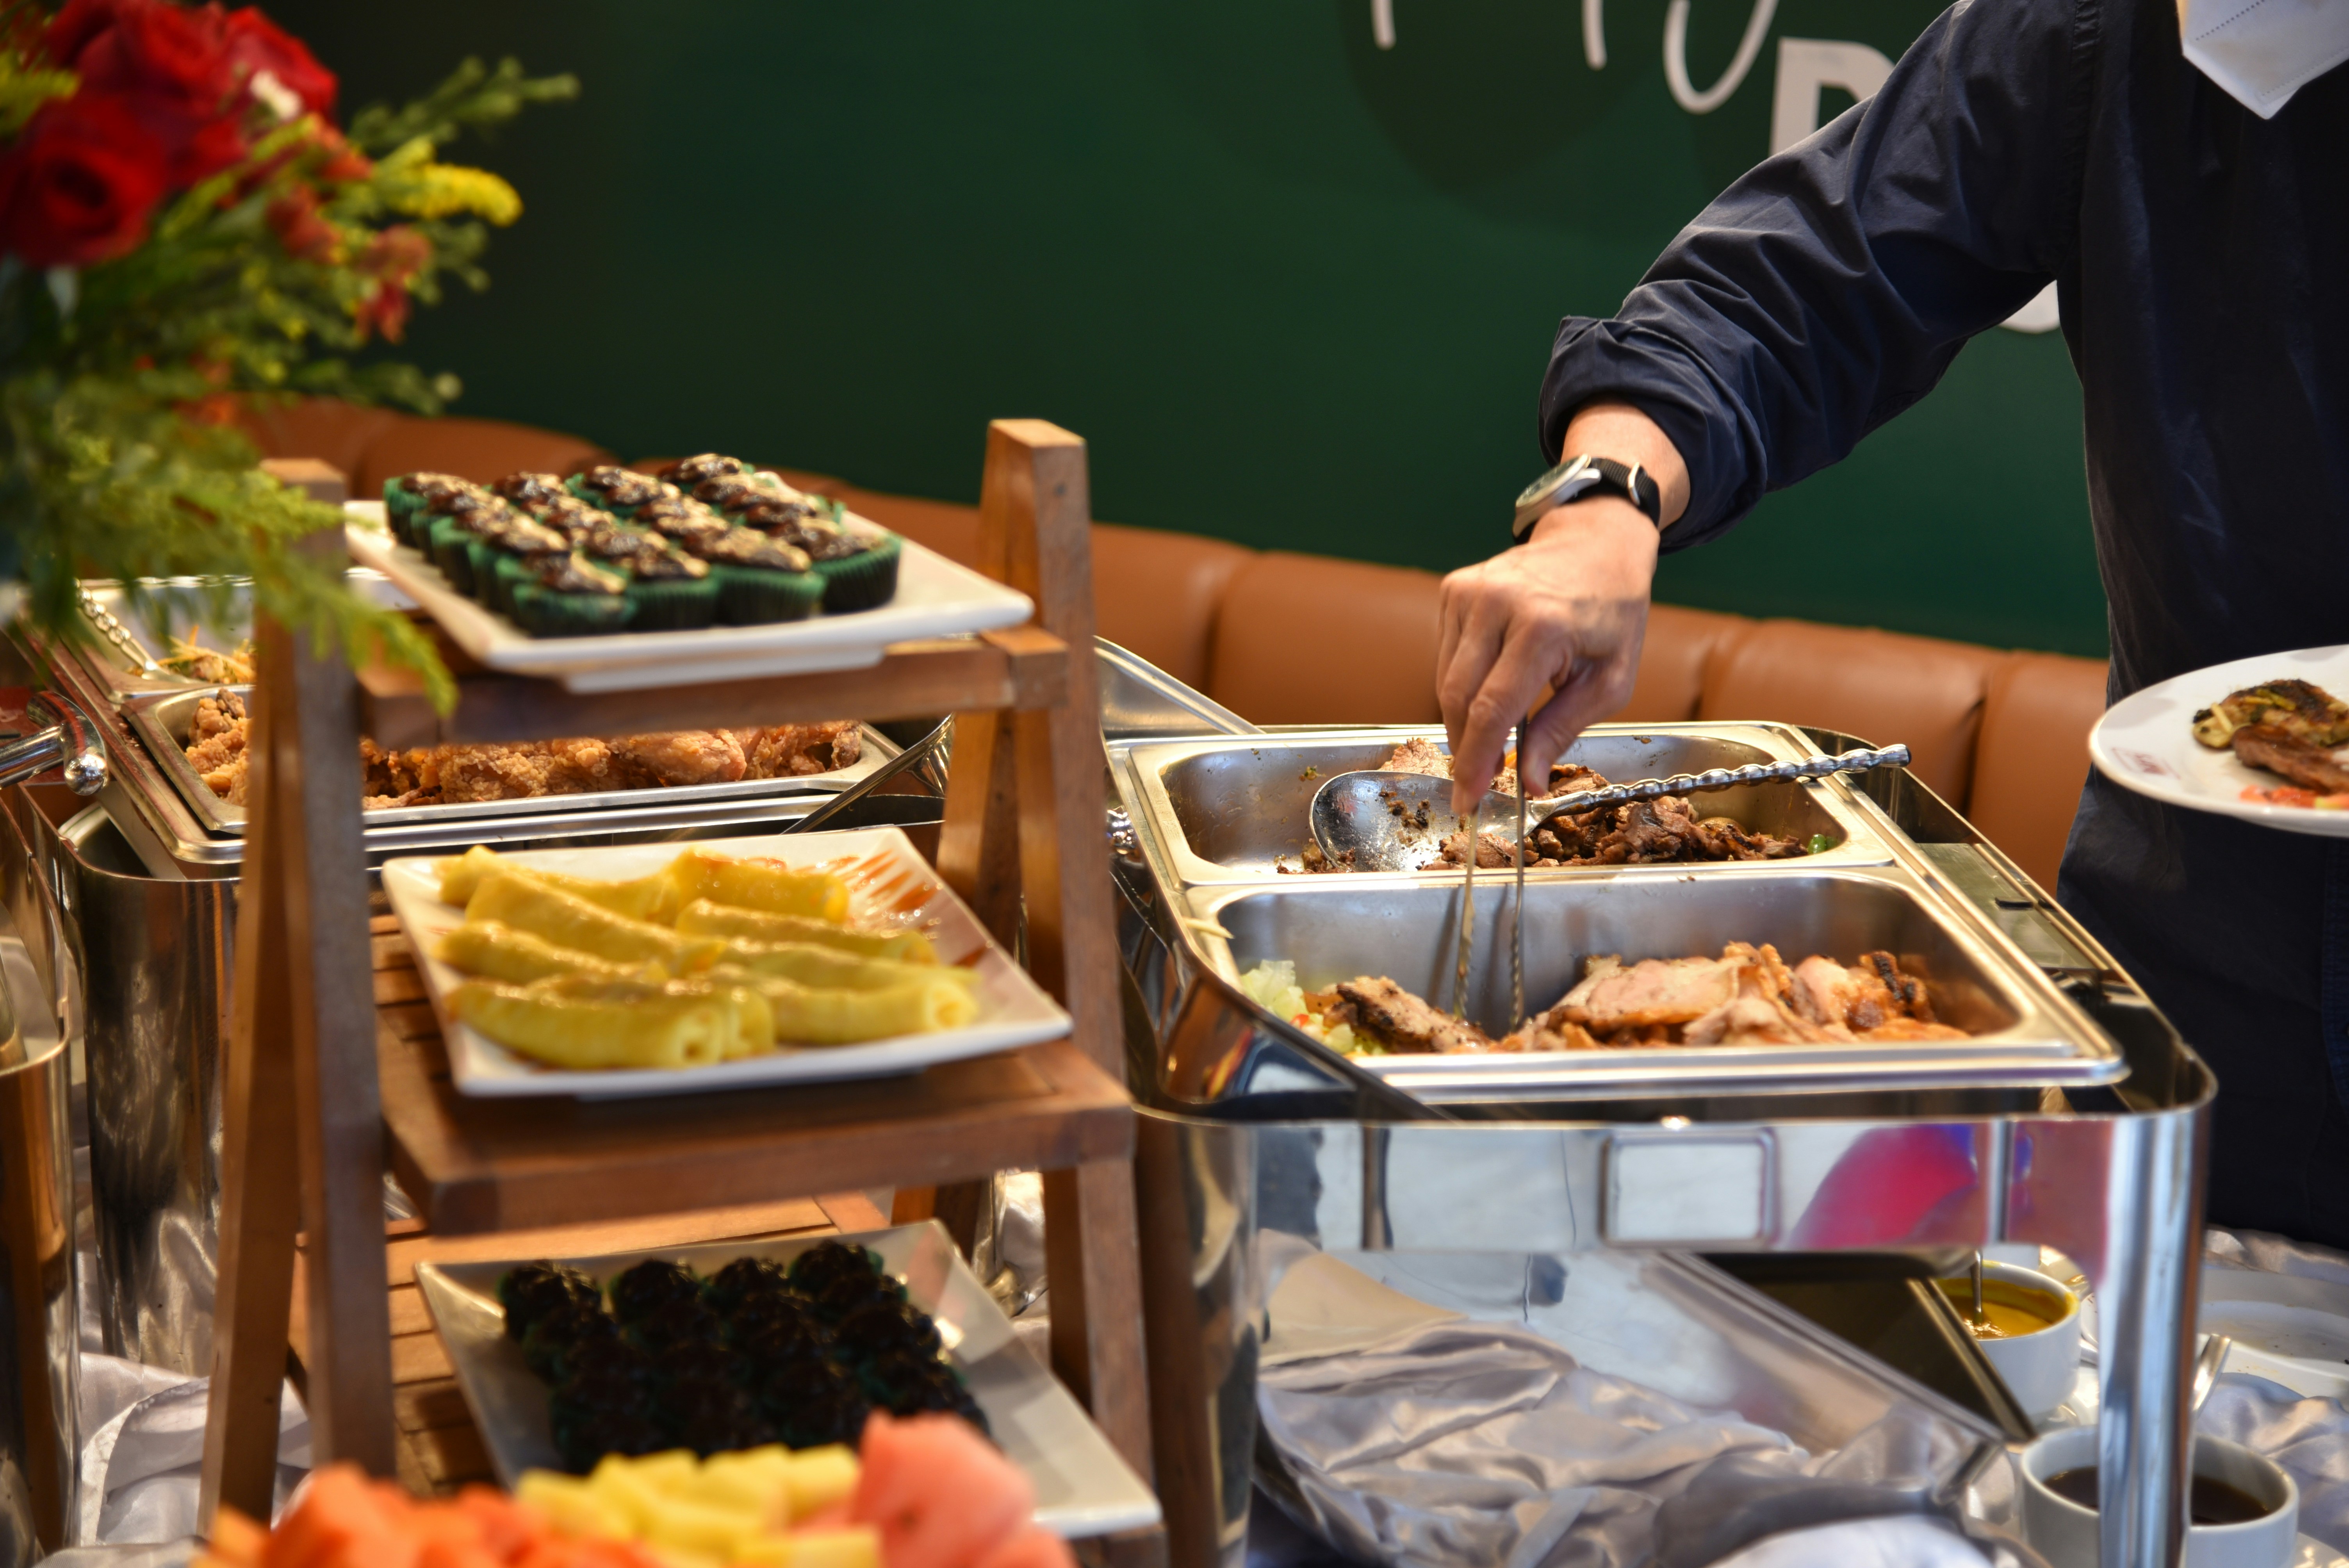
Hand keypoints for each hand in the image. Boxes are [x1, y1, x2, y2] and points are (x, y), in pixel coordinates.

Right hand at [1437, 499, 1660, 813]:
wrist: (1596, 544)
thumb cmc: (1612, 613)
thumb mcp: (1609, 681)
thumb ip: (1563, 730)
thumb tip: (1528, 782)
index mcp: (1542, 627)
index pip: (1492, 709)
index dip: (1476, 761)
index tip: (1468, 799)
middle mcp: (1497, 604)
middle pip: (1456, 698)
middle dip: (1464, 748)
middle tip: (1476, 782)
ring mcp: (1469, 592)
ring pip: (1444, 679)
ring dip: (1461, 718)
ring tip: (1490, 735)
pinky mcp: (1454, 589)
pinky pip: (1445, 654)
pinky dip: (1461, 683)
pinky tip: (1489, 684)